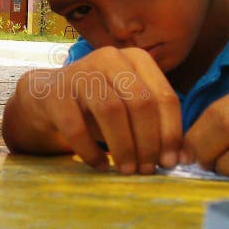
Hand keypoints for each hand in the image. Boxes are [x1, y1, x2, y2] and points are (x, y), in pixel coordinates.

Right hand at [5, 46, 182, 173]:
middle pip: (140, 103)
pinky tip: (99, 165)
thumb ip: (154, 127)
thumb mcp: (128, 107)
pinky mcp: (55, 92)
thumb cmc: (96, 105)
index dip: (171, 132)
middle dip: (147, 142)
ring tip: (126, 170)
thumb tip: (181, 158)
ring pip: (111, 111)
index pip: (164, 97)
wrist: (46, 96)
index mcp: (136, 59)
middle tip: (147, 170)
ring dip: (122, 146)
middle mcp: (110, 58)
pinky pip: (76, 127)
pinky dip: (90, 151)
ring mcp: (80, 72)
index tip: (170, 162)